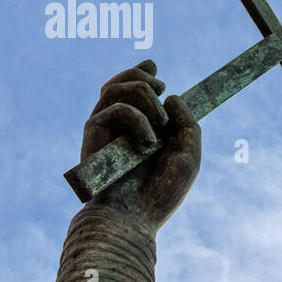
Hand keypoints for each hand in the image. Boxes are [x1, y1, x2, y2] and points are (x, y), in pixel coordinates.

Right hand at [81, 59, 200, 229]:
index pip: (134, 92)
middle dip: (143, 75)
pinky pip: (116, 107)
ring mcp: (105, 129)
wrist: (133, 217)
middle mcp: (121, 127)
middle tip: (162, 87)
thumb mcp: (188, 154)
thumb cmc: (160, 193)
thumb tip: (170, 95)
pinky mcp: (93, 132)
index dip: (141, 72)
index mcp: (142, 130)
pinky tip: (149, 143)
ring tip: (161, 124)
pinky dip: (139, 120)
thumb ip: (186, 123)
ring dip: (146, 97)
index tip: (152, 64)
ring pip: (118, 87)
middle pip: (122, 81)